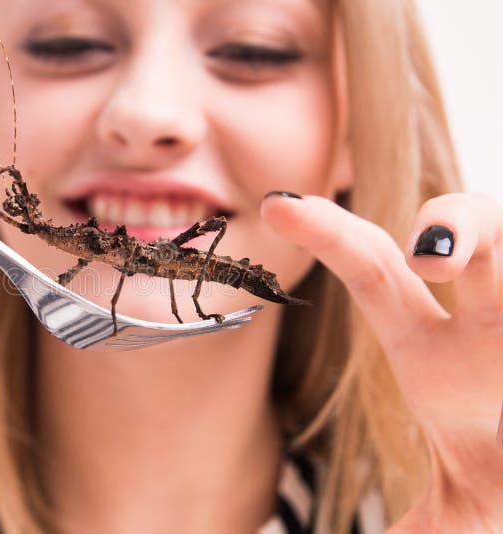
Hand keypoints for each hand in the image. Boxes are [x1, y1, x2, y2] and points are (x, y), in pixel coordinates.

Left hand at [262, 191, 502, 531]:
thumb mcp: (458, 509)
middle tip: (424, 255)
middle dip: (449, 219)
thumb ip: (414, 530)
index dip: (329, 236)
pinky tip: (488, 278)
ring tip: (446, 261)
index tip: (277, 204)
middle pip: (459, 233)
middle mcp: (486, 320)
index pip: (375, 276)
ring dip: (482, 235)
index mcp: (432, 353)